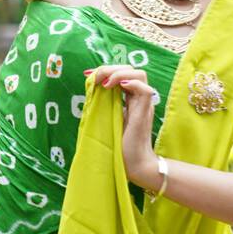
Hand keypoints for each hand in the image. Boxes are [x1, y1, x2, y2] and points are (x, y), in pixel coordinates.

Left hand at [84, 64, 160, 188]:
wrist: (134, 165)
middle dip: (111, 68)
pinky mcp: (145, 112)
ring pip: (140, 74)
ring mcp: (143, 104)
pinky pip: (145, 89)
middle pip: (131, 69)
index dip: (106, 70)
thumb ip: (102, 105)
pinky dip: (131, 84)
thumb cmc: (120, 147)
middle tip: (95, 77)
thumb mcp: (106, 120)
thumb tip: (89, 91)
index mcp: (129, 99)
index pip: (122, 74)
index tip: (87, 75)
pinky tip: (115, 88)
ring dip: (119, 73)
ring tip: (105, 84)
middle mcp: (138, 99)